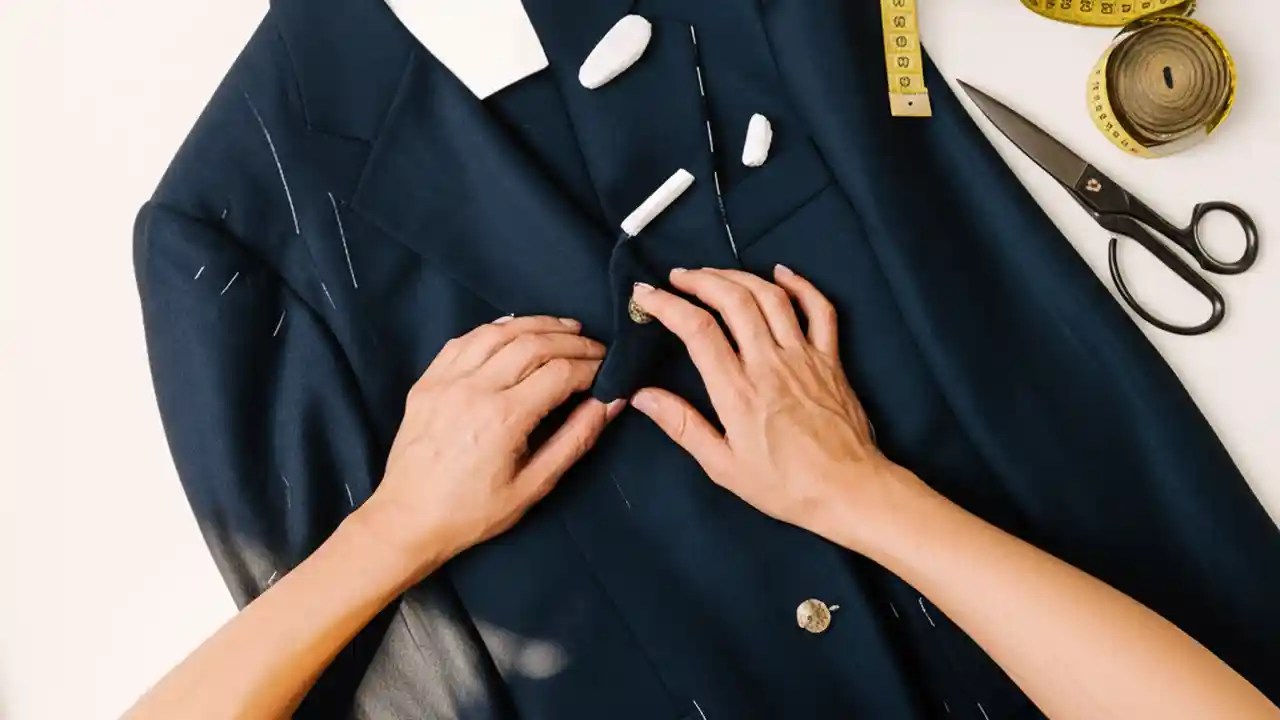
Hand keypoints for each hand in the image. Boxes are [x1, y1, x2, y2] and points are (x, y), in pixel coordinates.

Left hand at [358, 316, 623, 578]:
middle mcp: (473, 389)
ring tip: (565, 328)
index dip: (591, 366)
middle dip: (571, 341)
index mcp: (503, 418)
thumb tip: (610, 402)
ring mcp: (445, 381)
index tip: (608, 369)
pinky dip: (495, 328)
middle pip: (532, 344)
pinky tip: (515, 327)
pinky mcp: (427, 381)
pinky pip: (464, 340)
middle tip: (595, 347)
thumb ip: (575, 440)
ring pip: (498, 332)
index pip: (559, 372)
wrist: (409, 520)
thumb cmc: (474, 512)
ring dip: (536, 324)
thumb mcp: (534, 485)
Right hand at [629, 266, 924, 550]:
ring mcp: (804, 357)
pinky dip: (800, 284)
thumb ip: (682, 425)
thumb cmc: (786, 486)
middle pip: (733, 301)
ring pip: (770, 297)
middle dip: (700, 280)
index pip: (697, 331)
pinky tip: (781, 272)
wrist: (850, 490)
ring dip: (738, 276)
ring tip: (714, 274)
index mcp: (739, 392)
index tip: (646, 295)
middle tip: (677, 277)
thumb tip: (642, 396)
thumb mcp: (723, 466)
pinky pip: (819, 309)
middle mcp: (770, 364)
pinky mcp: (831, 359)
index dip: (667, 305)